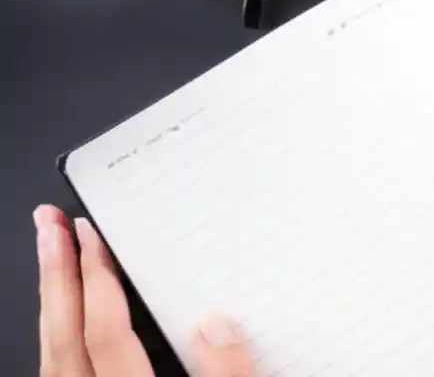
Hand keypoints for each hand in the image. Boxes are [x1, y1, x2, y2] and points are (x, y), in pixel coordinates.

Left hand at [33, 204, 257, 376]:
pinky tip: (68, 315)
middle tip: (48, 229)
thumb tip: (215, 323)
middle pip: (66, 337)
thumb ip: (229, 373)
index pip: (105, 333)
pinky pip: (63, 366)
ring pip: (55, 355)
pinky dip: (61, 331)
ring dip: (53, 302)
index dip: (94, 280)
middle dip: (57, 277)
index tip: (87, 234)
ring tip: (53, 260)